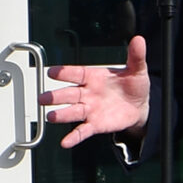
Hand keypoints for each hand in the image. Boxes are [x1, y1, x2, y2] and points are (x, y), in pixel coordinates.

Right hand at [42, 34, 150, 148]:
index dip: (65, 73)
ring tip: (51, 117)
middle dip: (55, 96)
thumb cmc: (133, 85)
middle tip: (43, 98)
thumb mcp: (137, 69)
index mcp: (94, 77)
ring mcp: (90, 109)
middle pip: (68, 94)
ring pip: (72, 112)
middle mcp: (88, 93)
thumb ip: (135, 56)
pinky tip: (65, 142)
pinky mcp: (95, 124)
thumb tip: (139, 40)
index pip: (77, 73)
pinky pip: (82, 131)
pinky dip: (74, 137)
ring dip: (61, 114)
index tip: (52, 72)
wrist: (139, 105)